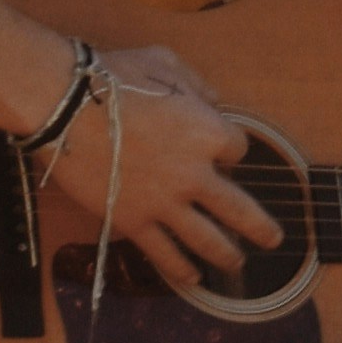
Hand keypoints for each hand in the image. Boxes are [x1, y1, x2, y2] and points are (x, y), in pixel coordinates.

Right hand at [30, 46, 284, 289]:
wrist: (67, 106)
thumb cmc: (115, 77)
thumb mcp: (165, 64)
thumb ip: (195, 84)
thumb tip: (211, 100)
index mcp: (208, 133)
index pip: (237, 150)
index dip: (231, 151)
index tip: (224, 154)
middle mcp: (195, 173)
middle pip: (238, 209)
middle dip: (260, 227)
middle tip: (274, 238)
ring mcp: (165, 202)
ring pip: (207, 240)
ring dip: (227, 255)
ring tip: (237, 263)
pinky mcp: (133, 221)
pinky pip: (164, 253)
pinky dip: (179, 269)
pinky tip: (191, 278)